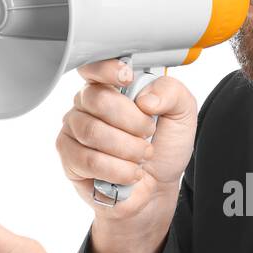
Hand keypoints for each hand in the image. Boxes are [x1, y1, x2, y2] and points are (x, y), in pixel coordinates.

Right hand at [56, 58, 196, 217]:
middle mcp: (88, 105)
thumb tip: (145, 99)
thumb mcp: (182, 114)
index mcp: (111, 86)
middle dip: (131, 121)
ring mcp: (75, 131)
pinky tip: (130, 173)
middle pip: (97, 100)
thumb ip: (171, 93)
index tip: (127, 78)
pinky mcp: (71, 159)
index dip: (107, 69)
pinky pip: (89, 160)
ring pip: (92, 132)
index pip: (94, 67)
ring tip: (143, 156)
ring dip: (127, 149)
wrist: (159, 185)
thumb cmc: (164, 146)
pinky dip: (117, 170)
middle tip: (148, 134)